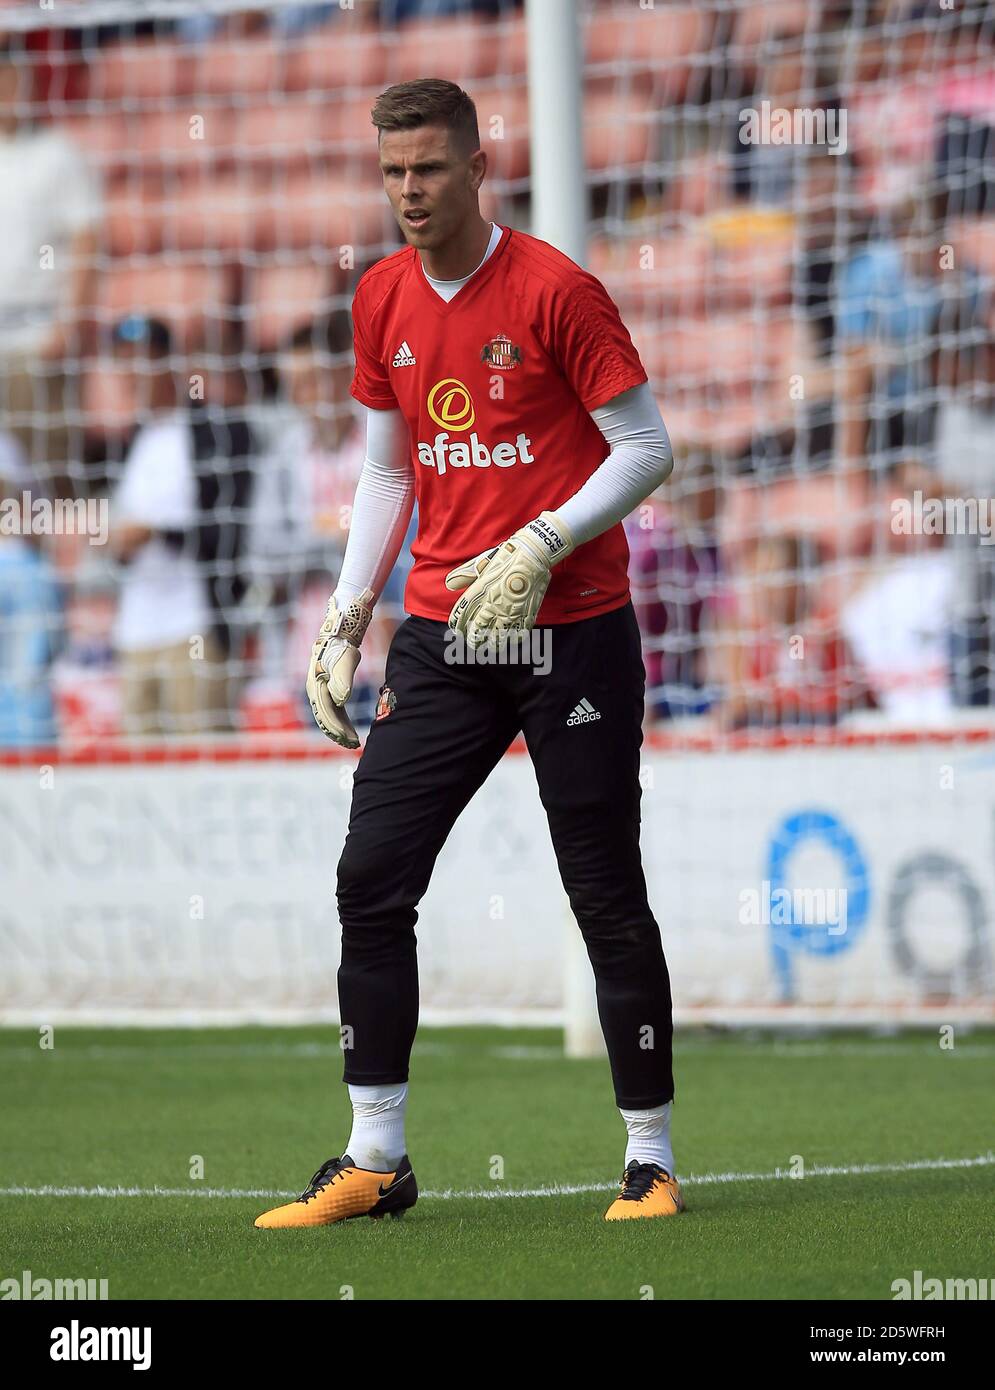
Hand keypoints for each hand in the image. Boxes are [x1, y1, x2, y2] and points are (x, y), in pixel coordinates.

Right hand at [305, 587, 374, 747]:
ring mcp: (321, 691)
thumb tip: (341, 700)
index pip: (325, 712)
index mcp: (316, 686)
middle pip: (326, 717)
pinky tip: (350, 730)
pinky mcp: (328, 689)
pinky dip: (341, 721)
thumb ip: (342, 680)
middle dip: (339, 733)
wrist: (337, 632)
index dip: (336, 728)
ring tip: (353, 742)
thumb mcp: (343, 661)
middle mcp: (315, 691)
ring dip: (340, 730)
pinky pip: (333, 710)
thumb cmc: (341, 646)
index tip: (348, 738)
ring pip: (329, 716)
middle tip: (354, 745)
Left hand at [445, 511, 573, 648]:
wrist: (533, 553)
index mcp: (480, 591)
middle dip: (474, 639)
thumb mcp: (481, 563)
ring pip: (498, 636)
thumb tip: (449, 584)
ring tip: (490, 646)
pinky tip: (511, 639)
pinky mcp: (526, 612)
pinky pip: (519, 632)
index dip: (458, 625)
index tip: (457, 630)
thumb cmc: (506, 556)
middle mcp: (493, 604)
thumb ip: (464, 575)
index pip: (463, 614)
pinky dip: (514, 638)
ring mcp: (511, 610)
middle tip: (473, 644)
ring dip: (493, 643)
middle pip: (478, 630)